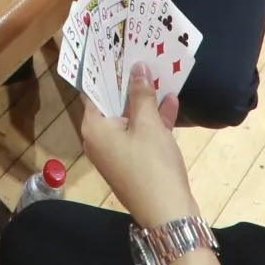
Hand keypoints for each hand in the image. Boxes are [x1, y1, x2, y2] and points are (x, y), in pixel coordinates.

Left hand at [82, 66, 198, 227]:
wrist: (168, 214)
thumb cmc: (152, 165)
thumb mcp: (148, 125)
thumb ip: (141, 95)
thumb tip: (137, 69)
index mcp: (94, 128)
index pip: (92, 92)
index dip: (104, 71)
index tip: (113, 50)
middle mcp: (99, 140)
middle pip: (111, 103)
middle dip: (127, 82)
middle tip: (138, 54)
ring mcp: (117, 153)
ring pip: (129, 118)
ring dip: (144, 99)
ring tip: (158, 71)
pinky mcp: (135, 163)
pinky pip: (140, 134)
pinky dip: (154, 119)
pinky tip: (171, 101)